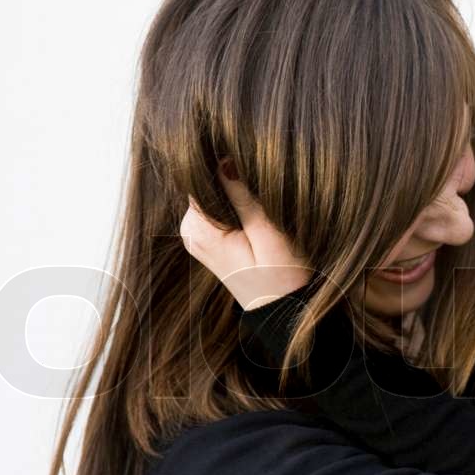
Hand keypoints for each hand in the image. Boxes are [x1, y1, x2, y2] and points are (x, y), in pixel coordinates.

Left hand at [179, 175, 311, 309]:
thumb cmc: (282, 279)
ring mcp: (197, 237)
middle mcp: (191, 233)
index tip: (244, 162)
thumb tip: (224, 160)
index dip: (220, 164)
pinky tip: (253, 216)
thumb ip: (243, 197)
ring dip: (234, 193)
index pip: (198, 179)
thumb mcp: (268, 235)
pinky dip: (234, 204)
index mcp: (201, 231)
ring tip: (259, 207)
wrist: (282, 314)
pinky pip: (215, 208)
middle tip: (260, 191)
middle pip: (203, 185)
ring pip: (211, 194)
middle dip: (229, 179)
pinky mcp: (208, 240)